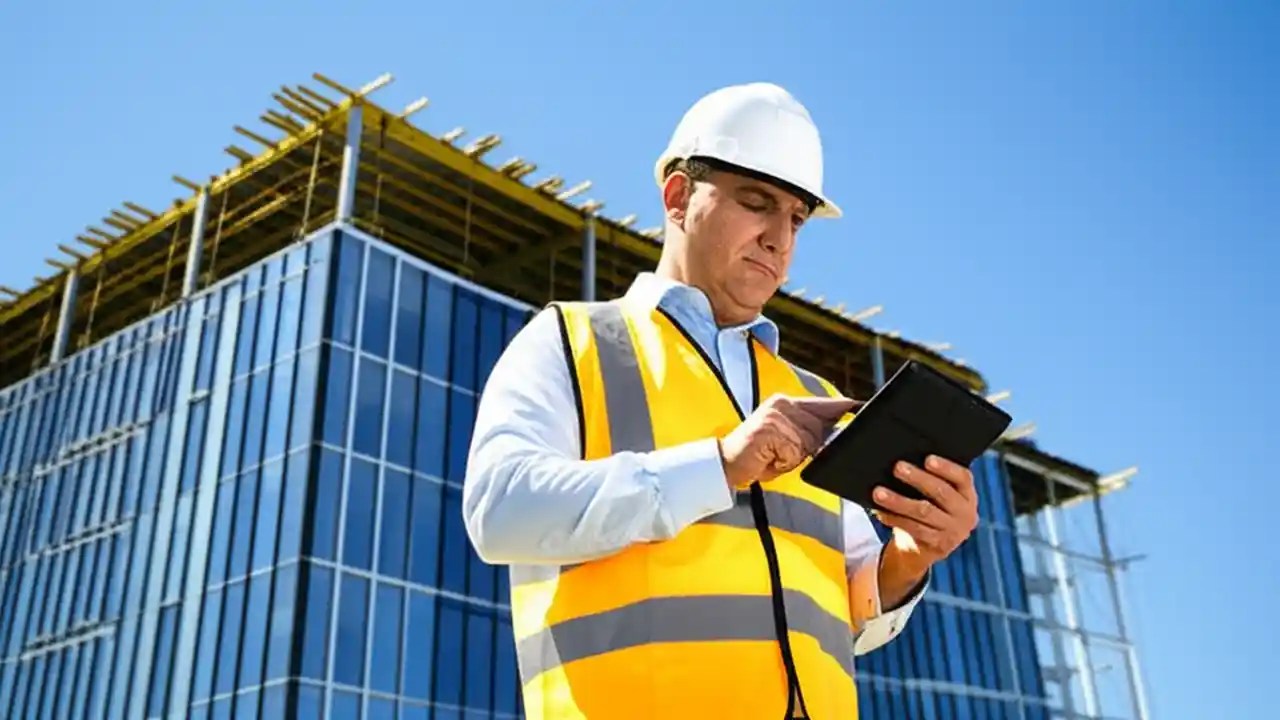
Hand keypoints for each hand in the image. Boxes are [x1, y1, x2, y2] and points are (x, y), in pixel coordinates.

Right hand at [718, 394, 857, 489]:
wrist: (726, 463)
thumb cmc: (758, 455)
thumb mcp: (787, 440)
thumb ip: (808, 432)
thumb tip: (836, 434)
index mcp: (786, 402)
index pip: (824, 403)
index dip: (844, 407)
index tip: (861, 407)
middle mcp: (782, 404)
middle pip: (819, 428)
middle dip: (811, 446)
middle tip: (783, 453)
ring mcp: (776, 416)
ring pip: (807, 442)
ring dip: (794, 457)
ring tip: (773, 456)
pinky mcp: (770, 430)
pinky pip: (793, 452)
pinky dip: (784, 462)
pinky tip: (768, 459)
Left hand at [872, 454, 978, 570]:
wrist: (927, 549)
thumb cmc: (931, 510)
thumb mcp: (940, 497)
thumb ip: (934, 480)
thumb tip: (906, 462)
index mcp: (968, 496)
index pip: (963, 478)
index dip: (946, 468)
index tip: (927, 459)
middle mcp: (966, 514)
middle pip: (941, 492)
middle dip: (918, 478)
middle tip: (897, 467)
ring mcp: (953, 532)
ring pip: (924, 512)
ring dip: (899, 501)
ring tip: (879, 492)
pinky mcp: (938, 545)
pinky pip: (913, 528)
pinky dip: (894, 518)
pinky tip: (880, 511)